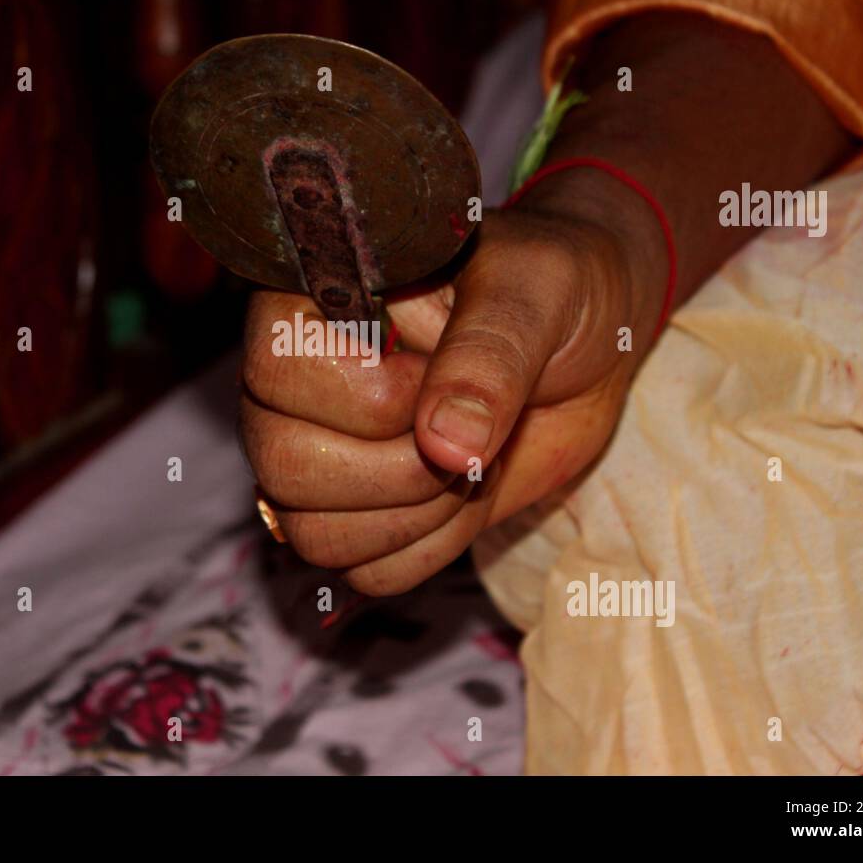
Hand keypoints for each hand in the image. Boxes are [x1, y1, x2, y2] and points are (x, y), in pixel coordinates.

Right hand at [240, 170, 666, 594]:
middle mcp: (298, 383)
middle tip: (469, 434)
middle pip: (284, 467)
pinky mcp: (358, 513)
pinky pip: (366, 571)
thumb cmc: (552, 291)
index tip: (433, 375)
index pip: (276, 370)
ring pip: (313, 534)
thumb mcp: (534, 295)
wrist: (585, 346)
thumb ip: (488, 358)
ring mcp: (320, 453)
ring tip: (474, 461)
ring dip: (418, 516)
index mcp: (317, 300)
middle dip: (401, 472)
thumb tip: (445, 444)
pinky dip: (433, 548)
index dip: (366, 398)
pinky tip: (468, 494)